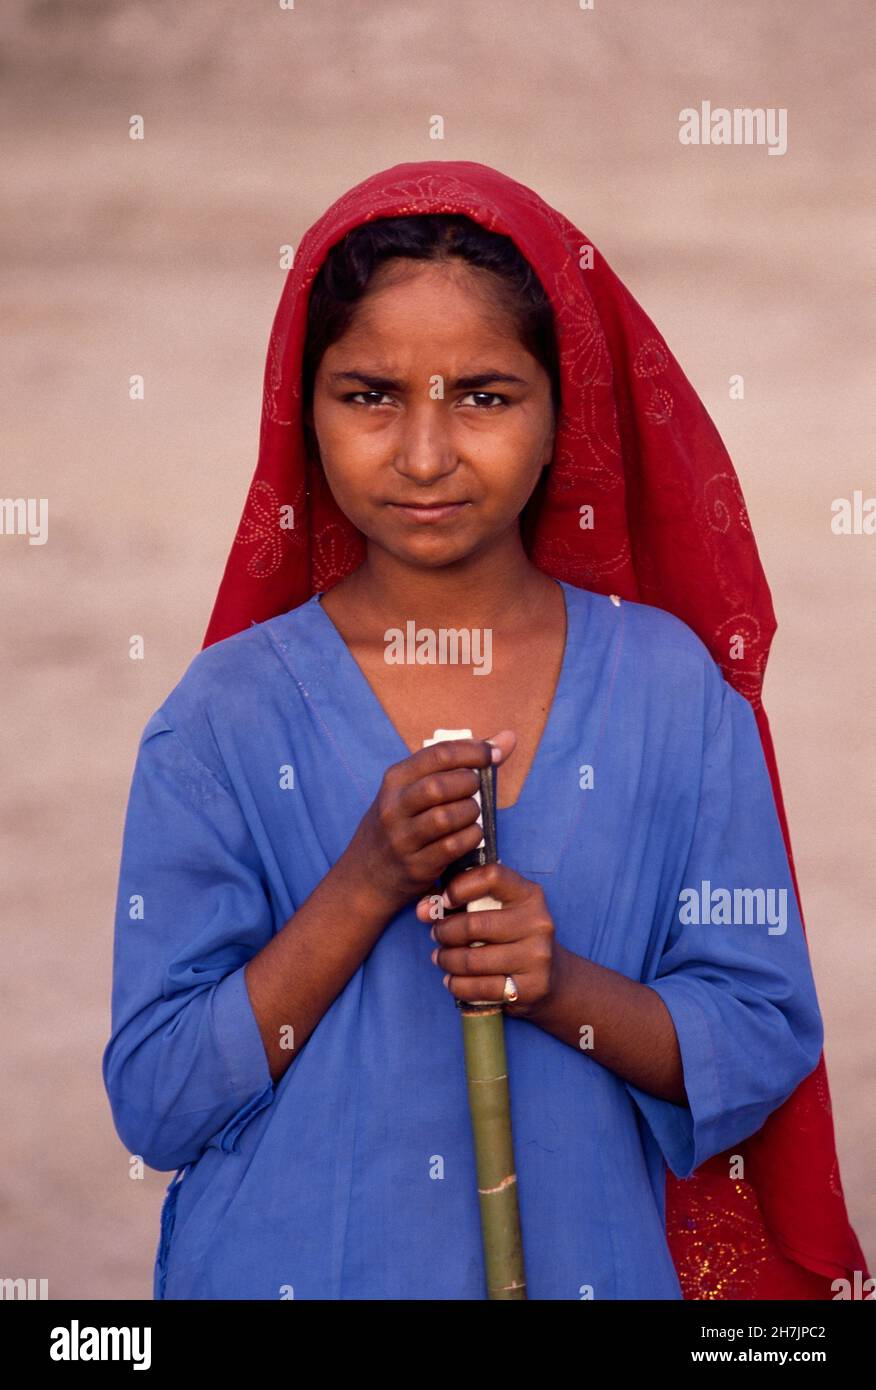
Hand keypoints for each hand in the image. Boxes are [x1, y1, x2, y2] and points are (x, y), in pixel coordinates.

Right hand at [343, 731, 516, 919]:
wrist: (366, 874)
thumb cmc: (404, 821)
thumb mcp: (416, 788)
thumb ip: (461, 762)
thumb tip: (508, 737)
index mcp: (395, 779)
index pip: (438, 754)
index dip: (472, 751)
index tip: (493, 754)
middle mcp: (393, 806)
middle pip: (439, 786)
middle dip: (469, 784)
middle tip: (478, 788)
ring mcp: (402, 838)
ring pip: (445, 818)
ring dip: (471, 812)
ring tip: (475, 812)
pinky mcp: (415, 865)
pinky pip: (451, 847)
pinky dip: (470, 837)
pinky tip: (473, 834)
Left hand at [415, 860, 563, 1018]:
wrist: (551, 977)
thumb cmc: (511, 936)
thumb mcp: (497, 910)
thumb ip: (460, 901)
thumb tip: (423, 909)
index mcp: (529, 895)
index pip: (491, 876)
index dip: (460, 886)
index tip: (443, 901)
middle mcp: (538, 922)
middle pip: (474, 924)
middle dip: (445, 932)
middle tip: (436, 936)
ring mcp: (537, 956)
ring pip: (473, 960)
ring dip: (447, 960)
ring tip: (441, 958)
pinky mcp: (532, 986)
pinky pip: (480, 987)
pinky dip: (457, 985)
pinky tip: (451, 980)